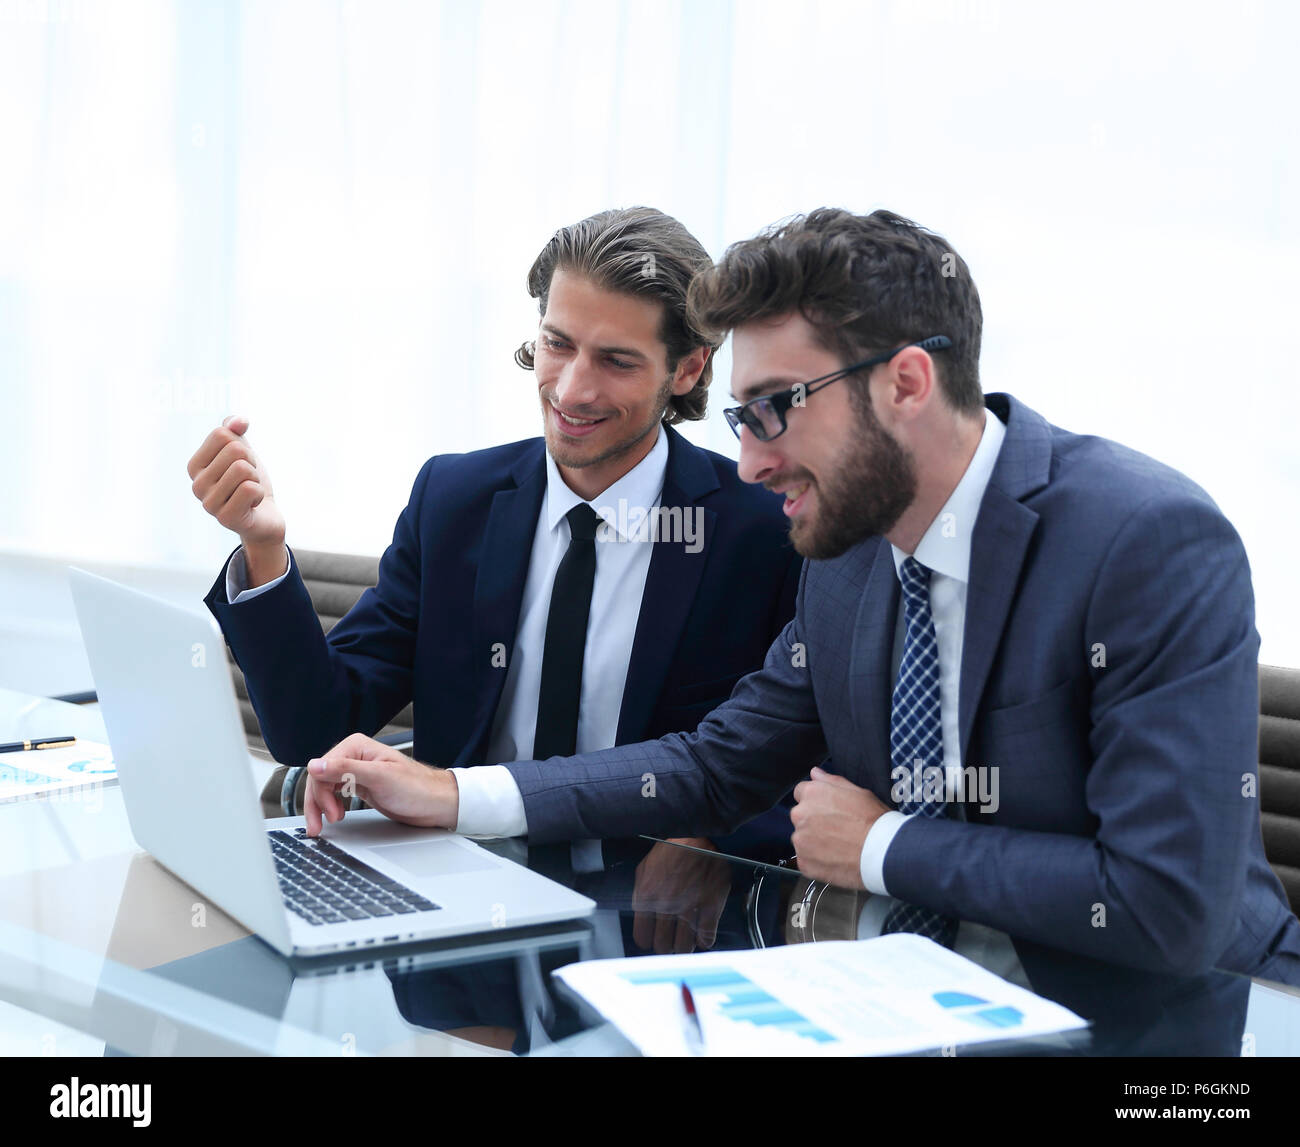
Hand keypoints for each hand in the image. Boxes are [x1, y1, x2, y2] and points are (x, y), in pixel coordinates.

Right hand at [187, 415, 286, 582]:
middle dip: (252, 463)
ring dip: (256, 479)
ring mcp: (209, 504)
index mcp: (194, 466)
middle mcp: (196, 485)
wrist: (265, 517)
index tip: (241, 463)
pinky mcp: (226, 518)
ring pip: (243, 469)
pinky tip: (252, 505)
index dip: (241, 445)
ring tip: (249, 492)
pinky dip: (260, 494)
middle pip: (235, 450)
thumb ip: (236, 430)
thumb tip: (239, 422)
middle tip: (248, 480)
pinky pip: (250, 489)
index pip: (221, 434)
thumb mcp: (243, 451)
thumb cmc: (250, 482)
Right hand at [303, 733, 458, 836]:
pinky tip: (336, 815)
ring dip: (322, 806)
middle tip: (321, 825)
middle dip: (318, 803)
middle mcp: (354, 756)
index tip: (328, 813)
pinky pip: (335, 793)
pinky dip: (331, 805)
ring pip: (325, 787)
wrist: (435, 803)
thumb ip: (346, 770)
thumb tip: (315, 765)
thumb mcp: (379, 778)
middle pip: (320, 778)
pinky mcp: (360, 786)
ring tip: (329, 822)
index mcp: (356, 746)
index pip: (322, 768)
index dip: (320, 792)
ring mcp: (356, 772)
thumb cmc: (416, 788)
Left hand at [631, 838, 729, 953]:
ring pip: (684, 946)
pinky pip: (706, 937)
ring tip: (685, 941)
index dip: (648, 940)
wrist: (698, 834)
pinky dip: (704, 941)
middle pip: (662, 946)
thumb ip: (641, 893)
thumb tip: (640, 914)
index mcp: (647, 897)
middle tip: (670, 941)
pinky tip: (702, 935)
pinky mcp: (711, 906)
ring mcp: (689, 907)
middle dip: (666, 945)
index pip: (642, 937)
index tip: (652, 938)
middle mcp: (666, 905)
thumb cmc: (672, 849)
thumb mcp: (645, 868)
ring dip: (684, 947)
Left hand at [790, 766, 888, 889]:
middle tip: (836, 830)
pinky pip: (806, 859)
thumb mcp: (857, 791)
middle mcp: (800, 814)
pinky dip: (816, 861)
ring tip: (838, 846)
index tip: (827, 810)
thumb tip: (815, 773)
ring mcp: (800, 840)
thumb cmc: (873, 820)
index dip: (816, 801)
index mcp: (812, 794)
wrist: (881, 852)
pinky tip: (835, 859)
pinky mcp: (804, 862)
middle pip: (800, 816)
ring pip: (802, 838)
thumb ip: (831, 781)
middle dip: (813, 821)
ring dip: (814, 841)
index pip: (801, 792)